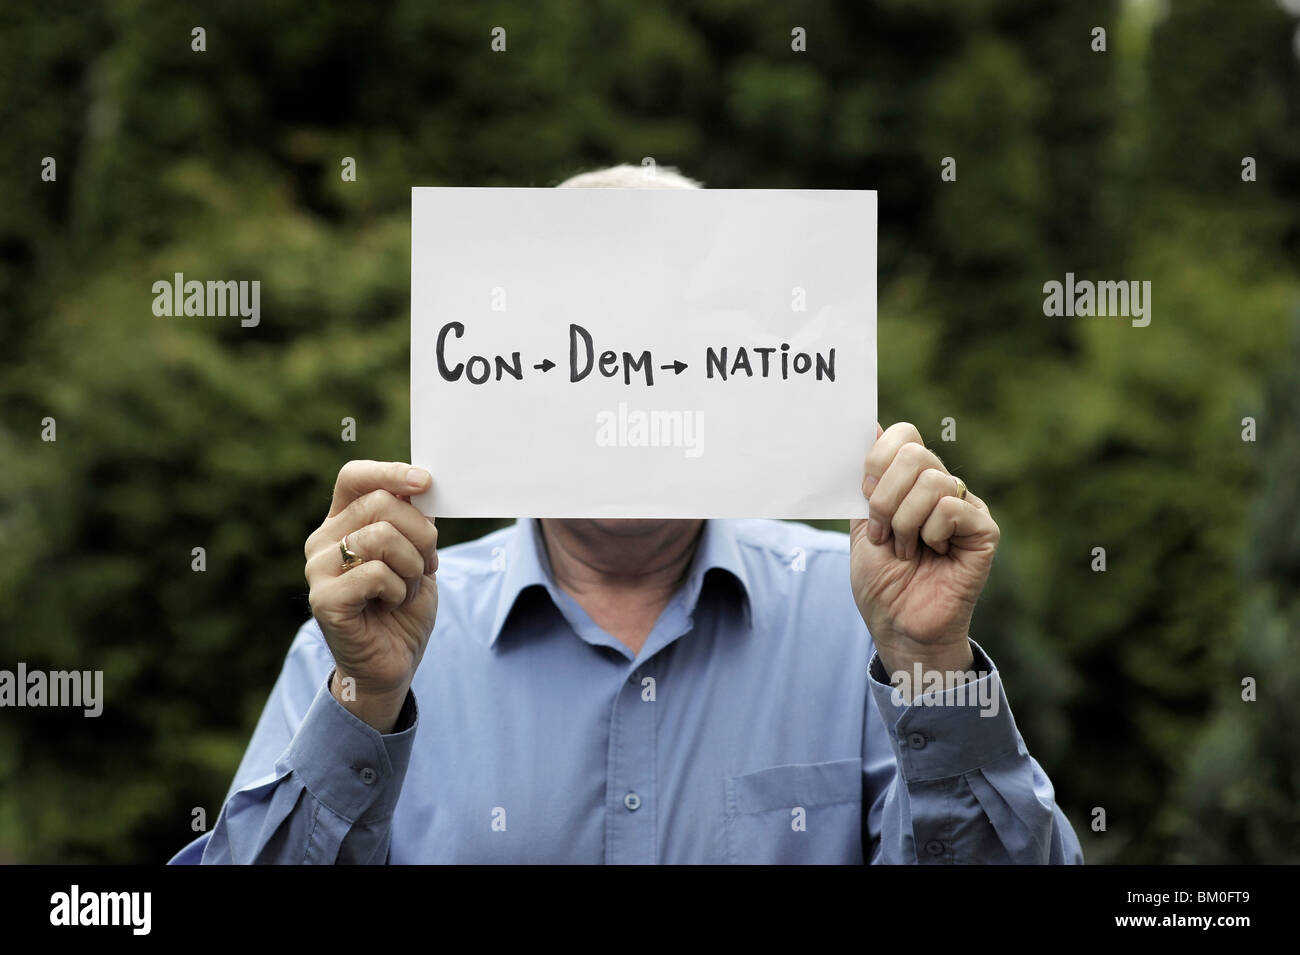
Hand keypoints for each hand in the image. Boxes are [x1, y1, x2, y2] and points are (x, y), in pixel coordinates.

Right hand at [304, 461, 439, 731]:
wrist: (392, 662)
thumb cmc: (403, 606)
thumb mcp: (416, 553)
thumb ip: (413, 519)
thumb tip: (422, 483)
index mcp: (342, 523)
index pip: (354, 477)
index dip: (391, 472)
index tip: (426, 483)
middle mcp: (323, 541)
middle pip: (381, 504)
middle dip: (421, 534)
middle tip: (427, 564)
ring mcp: (318, 570)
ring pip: (382, 537)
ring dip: (413, 566)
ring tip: (408, 588)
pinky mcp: (324, 600)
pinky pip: (377, 574)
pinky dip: (400, 590)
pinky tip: (392, 604)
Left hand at [849, 422, 999, 677]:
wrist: (898, 626)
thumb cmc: (882, 581)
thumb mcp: (861, 525)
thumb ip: (865, 481)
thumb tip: (869, 425)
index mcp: (913, 481)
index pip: (904, 436)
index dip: (878, 459)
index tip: (864, 494)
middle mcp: (943, 488)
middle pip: (914, 454)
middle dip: (885, 496)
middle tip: (882, 531)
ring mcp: (966, 507)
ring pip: (932, 482)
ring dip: (904, 523)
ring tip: (905, 550)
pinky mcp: (984, 531)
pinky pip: (952, 508)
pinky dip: (930, 533)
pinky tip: (933, 553)